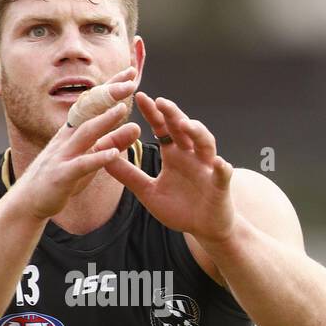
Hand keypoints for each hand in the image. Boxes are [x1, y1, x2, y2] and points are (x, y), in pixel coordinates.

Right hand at [14, 78, 140, 220]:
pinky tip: (113, 154)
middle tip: (130, 81)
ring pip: (85, 134)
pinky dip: (96, 159)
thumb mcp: (90, 158)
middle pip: (90, 112)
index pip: (94, 104)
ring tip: (122, 108)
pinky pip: (81, 165)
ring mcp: (62, 156)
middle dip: (109, 96)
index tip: (130, 72)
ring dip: (103, 121)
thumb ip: (112, 143)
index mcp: (73, 132)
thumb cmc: (61, 178)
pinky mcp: (61, 176)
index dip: (111, 87)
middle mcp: (66, 139)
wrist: (30, 202)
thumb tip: (135, 127)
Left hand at [102, 92, 234, 243]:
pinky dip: (222, 169)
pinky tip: (219, 163)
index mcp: (175, 155)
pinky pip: (223, 175)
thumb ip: (128, 175)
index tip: (140, 96)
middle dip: (174, 114)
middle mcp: (192, 156)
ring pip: (206, 145)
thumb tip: (103, 158)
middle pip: (184, 129)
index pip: (163, 128)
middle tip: (161, 102)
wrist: (205, 229)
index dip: (153, 113)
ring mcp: (207, 169)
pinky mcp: (220, 186)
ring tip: (185, 125)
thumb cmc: (180, 208)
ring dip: (198, 133)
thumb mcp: (148, 192)